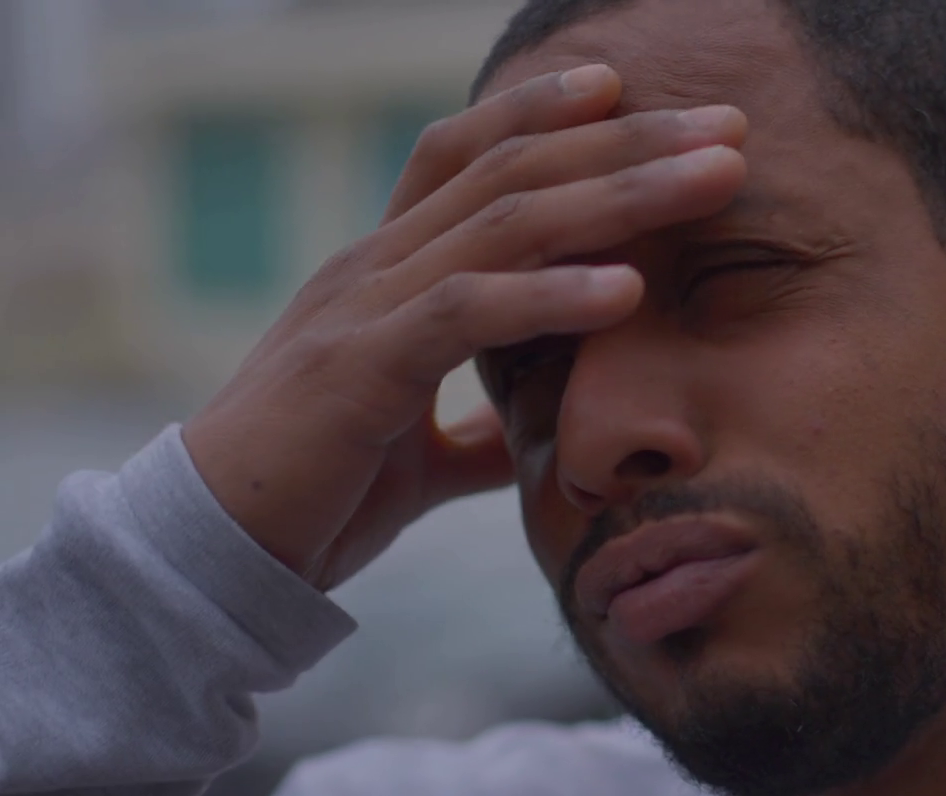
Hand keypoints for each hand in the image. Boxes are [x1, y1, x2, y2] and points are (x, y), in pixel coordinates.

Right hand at [181, 64, 746, 590]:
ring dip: (621, 193)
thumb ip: (477, 431)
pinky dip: (552, 295)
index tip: (632, 92)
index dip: (547, 114)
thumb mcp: (418, 449)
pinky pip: (468, 312)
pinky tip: (629, 289)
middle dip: (627, 140)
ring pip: (506, 220)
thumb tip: (532, 434)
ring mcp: (366, 307)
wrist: (217, 553)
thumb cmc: (316, 493)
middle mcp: (376, 266)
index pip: (471, 157)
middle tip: (728, 124)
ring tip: (715, 176)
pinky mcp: (363, 369)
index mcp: (388, 272)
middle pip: (514, 169)